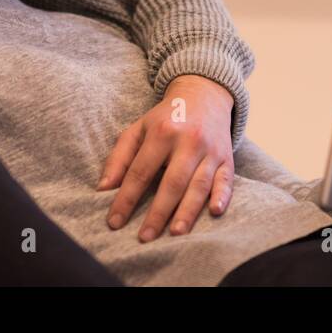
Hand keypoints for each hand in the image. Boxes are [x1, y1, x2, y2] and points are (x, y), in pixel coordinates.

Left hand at [98, 75, 235, 241]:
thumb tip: (104, 188)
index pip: (140, 171)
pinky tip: (215, 211)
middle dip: (158, 212)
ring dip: (188, 210)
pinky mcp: (227, 158)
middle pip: (172, 182)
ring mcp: (210, 150)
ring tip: (175, 233)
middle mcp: (188, 140)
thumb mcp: (139, 128)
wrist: (204, 95)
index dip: (126, 198)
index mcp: (162, 132)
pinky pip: (227, 180)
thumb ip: (120, 156)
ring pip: (199, 184)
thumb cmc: (166, 117)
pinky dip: (222, 195)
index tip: (114, 222)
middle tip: (144, 237)